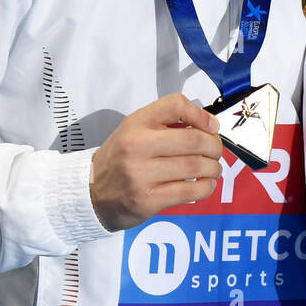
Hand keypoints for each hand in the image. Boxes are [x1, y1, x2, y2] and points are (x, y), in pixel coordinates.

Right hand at [90, 93, 222, 231]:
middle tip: (215, 152)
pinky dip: (207, 187)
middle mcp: (137, 145)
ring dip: (214, 168)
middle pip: (194, 140)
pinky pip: (190, 191)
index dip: (201, 114)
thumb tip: (209, 126)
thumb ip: (166, 124)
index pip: (176, 105)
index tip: (211, 127)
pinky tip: (206, 184)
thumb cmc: (120, 159)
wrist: (90, 193)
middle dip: (214, 147)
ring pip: (196, 166)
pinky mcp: (148, 200)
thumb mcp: (134, 130)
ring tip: (213, 169)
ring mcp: (142, 174)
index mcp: (136, 123)